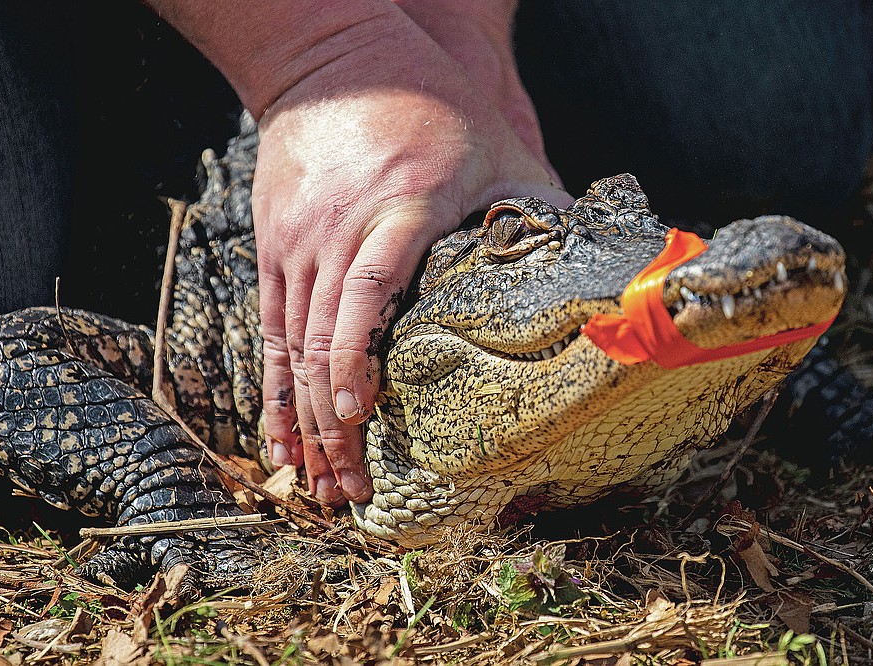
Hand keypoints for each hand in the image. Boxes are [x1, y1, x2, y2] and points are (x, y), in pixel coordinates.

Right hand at [251, 11, 570, 504]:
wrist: (330, 53)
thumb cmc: (423, 100)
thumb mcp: (492, 144)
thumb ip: (538, 205)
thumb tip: (603, 264)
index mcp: (398, 206)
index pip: (366, 290)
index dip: (356, 359)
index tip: (360, 418)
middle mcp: (335, 229)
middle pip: (321, 336)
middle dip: (332, 421)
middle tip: (348, 489)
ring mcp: (294, 238)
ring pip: (288, 343)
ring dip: (301, 417)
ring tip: (316, 481)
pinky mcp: (273, 243)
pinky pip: (269, 326)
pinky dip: (275, 385)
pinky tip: (281, 433)